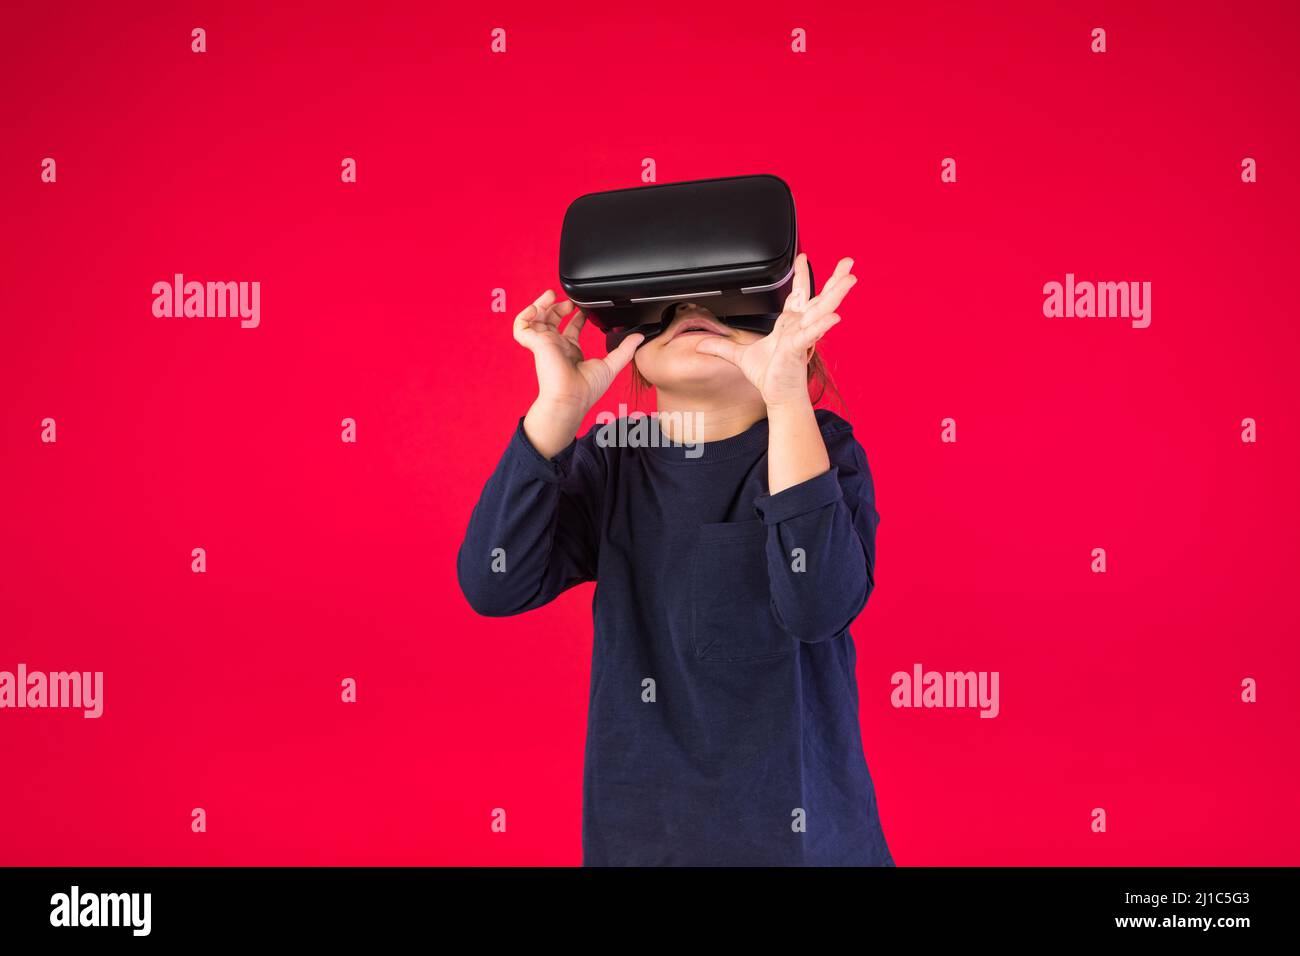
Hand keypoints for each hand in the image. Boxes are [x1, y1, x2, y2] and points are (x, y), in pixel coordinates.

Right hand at [513, 289, 643, 456]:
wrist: (571, 398)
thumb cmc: (587, 390)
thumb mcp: (611, 365)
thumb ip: (625, 350)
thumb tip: (638, 338)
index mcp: (571, 350)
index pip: (570, 328)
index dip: (576, 316)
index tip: (582, 308)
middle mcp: (556, 345)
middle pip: (552, 320)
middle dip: (558, 306)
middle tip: (568, 300)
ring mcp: (544, 343)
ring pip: (535, 319)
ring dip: (541, 304)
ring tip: (551, 295)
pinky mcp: (536, 343)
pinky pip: (521, 326)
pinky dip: (525, 315)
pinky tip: (536, 308)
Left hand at [694, 254, 855, 406]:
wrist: (776, 395)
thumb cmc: (769, 376)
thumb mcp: (740, 356)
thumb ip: (722, 347)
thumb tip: (701, 343)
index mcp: (790, 323)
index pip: (798, 294)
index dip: (801, 275)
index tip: (802, 257)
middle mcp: (799, 326)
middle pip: (819, 297)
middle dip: (834, 279)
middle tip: (848, 262)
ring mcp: (801, 336)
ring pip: (822, 310)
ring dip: (836, 294)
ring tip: (849, 279)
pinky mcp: (798, 349)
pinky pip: (810, 335)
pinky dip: (822, 325)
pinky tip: (834, 317)